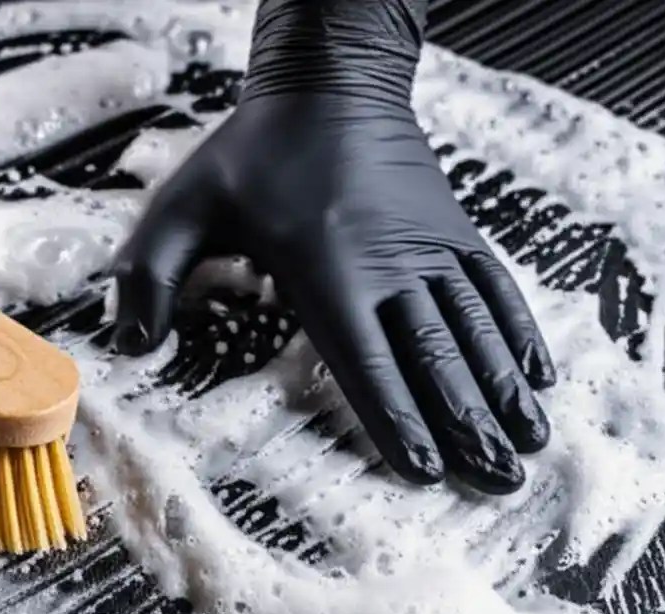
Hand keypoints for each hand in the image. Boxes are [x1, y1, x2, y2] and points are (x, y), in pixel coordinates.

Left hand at [112, 0, 554, 492]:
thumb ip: (149, 273)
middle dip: (467, 422)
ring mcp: (428, 247)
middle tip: (496, 480)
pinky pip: (495, 287)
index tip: (427, 467)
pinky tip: (536, 376)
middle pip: (435, 355)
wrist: (329, 82)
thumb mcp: (184, 204)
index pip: (366, 357)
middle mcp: (388, 264)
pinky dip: (520, 332)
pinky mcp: (453, 232)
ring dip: (503, 389)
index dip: (396, 415)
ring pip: (475, 328)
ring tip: (529, 443)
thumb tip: (128, 346)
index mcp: (325, 266)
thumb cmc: (254, 152)